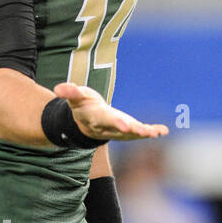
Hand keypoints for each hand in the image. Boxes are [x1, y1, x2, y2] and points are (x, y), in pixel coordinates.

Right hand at [53, 82, 167, 141]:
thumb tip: (58, 88)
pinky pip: (141, 131)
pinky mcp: (129, 129)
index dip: (116, 123)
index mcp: (97, 118)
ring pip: (132, 134)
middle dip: (133, 131)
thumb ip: (70, 92)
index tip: (126, 126)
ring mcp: (120, 131)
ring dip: (144, 133)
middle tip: (145, 132)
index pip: (107, 121)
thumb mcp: (76, 98)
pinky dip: (152, 130)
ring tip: (156, 133)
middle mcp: (109, 128)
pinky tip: (163, 130)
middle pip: (122, 130)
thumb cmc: (82, 106)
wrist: (87, 122)